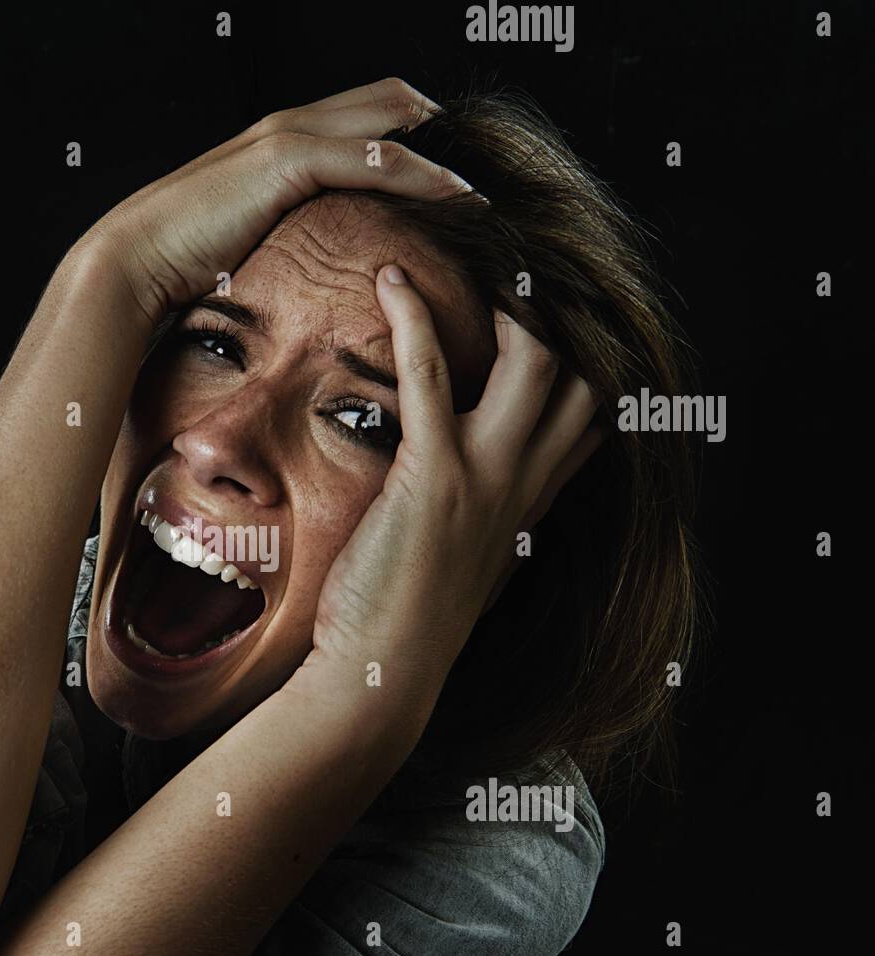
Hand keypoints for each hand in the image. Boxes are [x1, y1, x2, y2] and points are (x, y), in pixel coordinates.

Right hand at [80, 78, 477, 325]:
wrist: (132, 262)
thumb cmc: (179, 264)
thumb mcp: (244, 242)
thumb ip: (279, 235)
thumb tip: (308, 269)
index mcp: (276, 143)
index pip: (358, 116)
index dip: (405, 129)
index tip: (447, 166)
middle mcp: (286, 127)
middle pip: (382, 101)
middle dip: (433, 125)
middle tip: (480, 160)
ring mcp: (286, 137)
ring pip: (386, 121)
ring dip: (438, 148)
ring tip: (483, 179)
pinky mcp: (286, 160)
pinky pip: (372, 159)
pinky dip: (420, 173)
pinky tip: (457, 193)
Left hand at [300, 264, 603, 740]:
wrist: (382, 675)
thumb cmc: (404, 617)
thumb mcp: (463, 562)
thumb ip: (482, 518)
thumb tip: (479, 489)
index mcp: (529, 504)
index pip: (591, 420)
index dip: (586, 364)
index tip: (556, 320)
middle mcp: (523, 485)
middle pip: (584, 378)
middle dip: (563, 319)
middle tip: (517, 272)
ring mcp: (487, 477)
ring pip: (535, 362)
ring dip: (509, 302)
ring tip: (468, 262)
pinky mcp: (436, 475)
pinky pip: (432, 375)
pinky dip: (414, 317)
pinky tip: (391, 281)